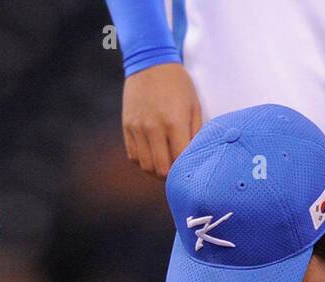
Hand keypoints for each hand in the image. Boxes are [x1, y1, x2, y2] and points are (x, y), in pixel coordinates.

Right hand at [121, 63, 202, 177]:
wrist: (150, 62)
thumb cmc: (178, 84)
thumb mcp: (194, 105)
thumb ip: (196, 134)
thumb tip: (197, 158)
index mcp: (174, 122)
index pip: (179, 160)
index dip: (186, 171)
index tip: (191, 172)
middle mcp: (153, 127)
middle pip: (161, 169)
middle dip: (171, 176)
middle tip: (179, 175)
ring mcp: (137, 128)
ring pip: (145, 166)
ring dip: (156, 171)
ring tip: (166, 168)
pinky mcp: (127, 126)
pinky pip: (133, 155)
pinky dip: (143, 162)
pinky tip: (153, 157)